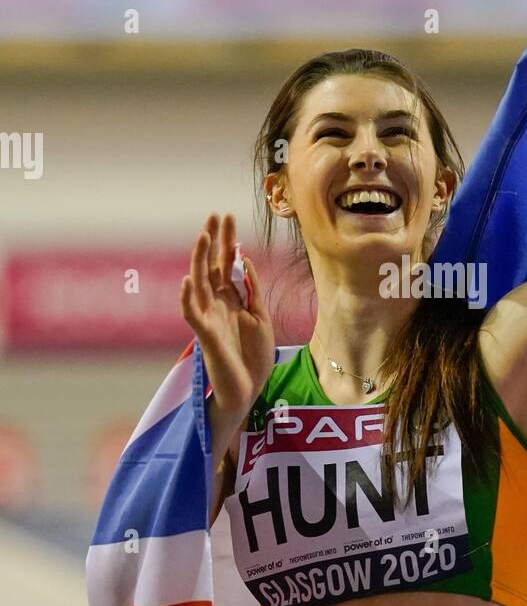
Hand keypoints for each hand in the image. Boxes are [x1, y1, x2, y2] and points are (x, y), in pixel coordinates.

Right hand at [180, 212, 274, 422]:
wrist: (249, 390)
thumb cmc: (253, 357)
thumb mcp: (260, 317)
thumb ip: (252, 290)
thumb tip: (245, 259)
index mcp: (231, 299)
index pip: (225, 262)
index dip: (226, 240)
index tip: (226, 215)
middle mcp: (217, 304)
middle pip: (211, 266)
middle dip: (212, 241)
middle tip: (213, 215)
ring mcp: (209, 318)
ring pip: (199, 283)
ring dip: (199, 260)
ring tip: (201, 237)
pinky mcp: (205, 336)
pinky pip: (192, 314)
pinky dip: (188, 297)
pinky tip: (188, 281)